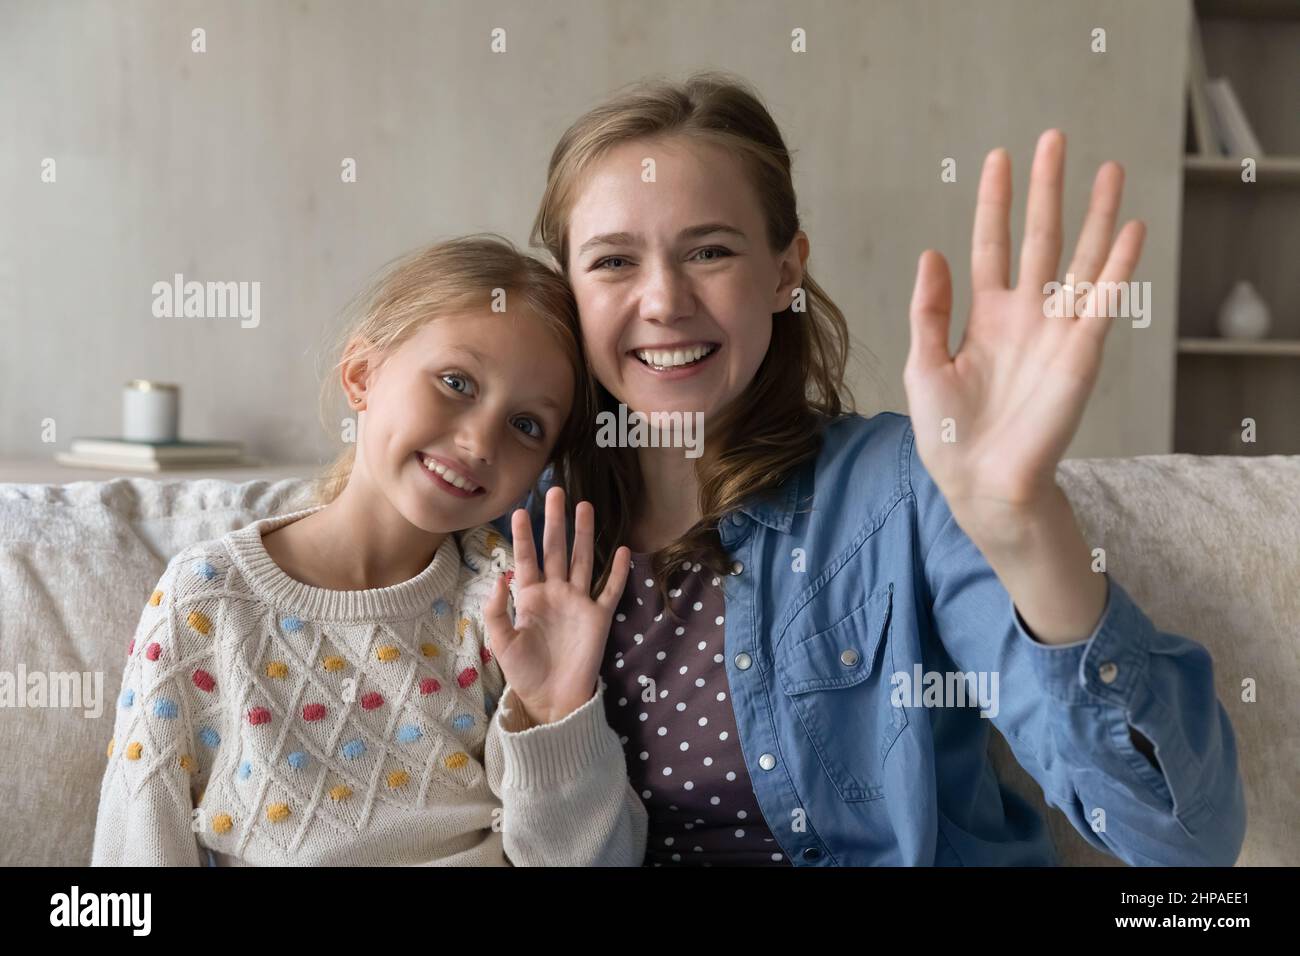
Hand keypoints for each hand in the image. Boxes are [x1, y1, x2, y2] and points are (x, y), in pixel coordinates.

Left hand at [483, 486, 630, 726]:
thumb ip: (496, 611)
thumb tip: (499, 579)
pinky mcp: (599, 617)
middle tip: (556, 491)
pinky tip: (621, 549)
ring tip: (585, 507)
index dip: (523, 535)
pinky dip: (617, 570)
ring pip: (582, 560)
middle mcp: (556, 593)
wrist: (551, 699)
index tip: (520, 510)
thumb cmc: (524, 672)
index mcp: (530, 597)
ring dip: (584, 534)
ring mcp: (579, 603)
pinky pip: (610, 590)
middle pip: (556, 549)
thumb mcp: (501, 643)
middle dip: (556, 521)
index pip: (526, 559)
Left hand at [904, 129, 1145, 542]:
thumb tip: (930, 252)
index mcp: (984, 314)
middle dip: (1047, 190)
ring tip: (1108, 169)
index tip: (998, 157)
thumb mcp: (924, 364)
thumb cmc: (948, 430)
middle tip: (1054, 139)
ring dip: (1095, 215)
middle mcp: (1025, 314)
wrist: (982, 480)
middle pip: (1040, 237)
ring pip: (1080, 259)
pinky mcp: (1082, 352)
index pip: (991, 243)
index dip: (995, 202)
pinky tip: (1130, 228)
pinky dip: (1118, 265)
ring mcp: (1057, 330)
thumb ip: (929, 310)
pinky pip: (1105, 300)